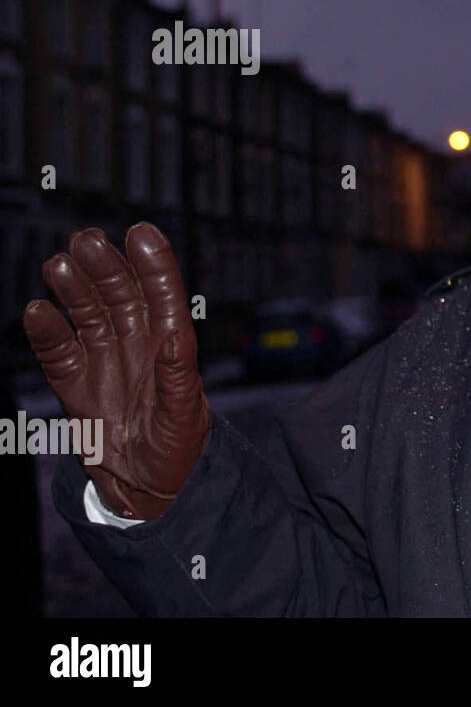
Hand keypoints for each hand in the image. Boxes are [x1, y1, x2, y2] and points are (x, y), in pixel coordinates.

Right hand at [22, 222, 209, 520]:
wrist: (147, 487)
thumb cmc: (178, 448)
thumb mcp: (185, 415)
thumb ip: (179, 376)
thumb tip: (179, 337)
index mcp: (170, 347)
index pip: (163, 297)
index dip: (153, 265)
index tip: (141, 232)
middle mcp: (136, 345)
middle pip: (120, 296)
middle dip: (105, 267)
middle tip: (87, 241)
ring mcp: (103, 361)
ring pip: (87, 314)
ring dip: (74, 289)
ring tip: (60, 266)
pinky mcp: (74, 384)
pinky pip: (58, 351)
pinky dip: (47, 332)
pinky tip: (36, 312)